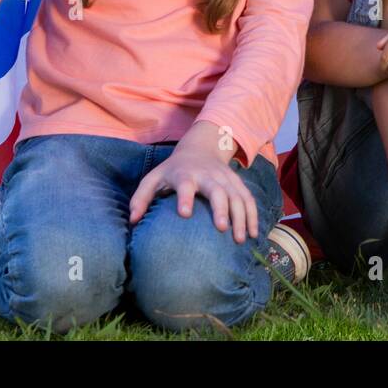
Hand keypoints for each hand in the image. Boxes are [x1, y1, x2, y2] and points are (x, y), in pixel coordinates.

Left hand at [128, 129, 258, 244]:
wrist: (200, 148)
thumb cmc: (173, 170)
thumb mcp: (154, 178)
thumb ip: (141, 198)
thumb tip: (133, 221)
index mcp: (185, 174)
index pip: (185, 184)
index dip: (185, 197)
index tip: (184, 214)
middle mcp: (207, 175)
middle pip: (217, 190)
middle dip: (221, 208)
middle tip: (222, 229)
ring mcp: (225, 178)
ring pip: (237, 195)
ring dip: (241, 216)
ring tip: (241, 239)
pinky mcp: (237, 183)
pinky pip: (248, 198)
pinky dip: (253, 215)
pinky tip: (254, 234)